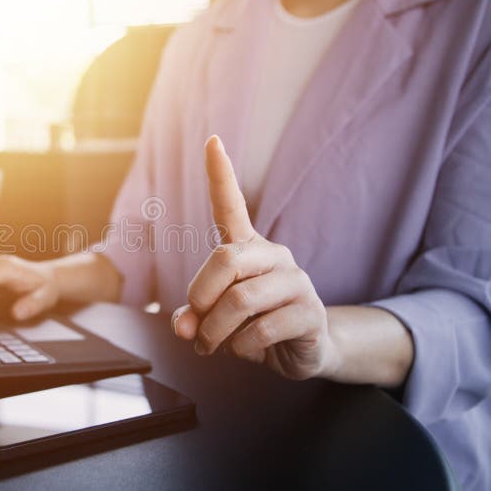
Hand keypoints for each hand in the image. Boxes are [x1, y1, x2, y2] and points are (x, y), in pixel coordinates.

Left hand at [171, 136, 338, 380]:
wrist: (303, 350)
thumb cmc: (252, 325)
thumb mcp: (216, 320)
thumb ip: (194, 317)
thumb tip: (183, 325)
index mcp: (248, 249)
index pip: (231, 207)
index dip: (220, 175)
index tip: (212, 141)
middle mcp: (274, 257)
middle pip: (224, 262)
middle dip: (201, 299)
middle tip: (196, 328)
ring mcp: (296, 282)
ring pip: (240, 300)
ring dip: (216, 332)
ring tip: (214, 346)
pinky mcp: (310, 312)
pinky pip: (262, 328)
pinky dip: (242, 346)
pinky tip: (248, 350)